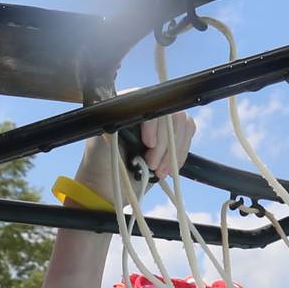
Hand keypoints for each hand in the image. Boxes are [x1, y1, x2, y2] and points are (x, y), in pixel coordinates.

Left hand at [78, 113, 195, 193]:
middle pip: (171, 116)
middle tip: (152, 164)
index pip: (151, 104)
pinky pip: (187, 137)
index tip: (148, 144)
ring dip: (174, 152)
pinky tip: (168, 168)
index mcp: (127, 104)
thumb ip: (117, 126)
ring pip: (183, 126)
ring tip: (159, 170)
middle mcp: (146, 110)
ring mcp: (162, 123)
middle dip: (165, 145)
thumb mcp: (105, 140)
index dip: (154, 124)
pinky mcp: (172, 136)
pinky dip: (180, 155)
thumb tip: (134, 117)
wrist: (108, 183)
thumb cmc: (101, 161)